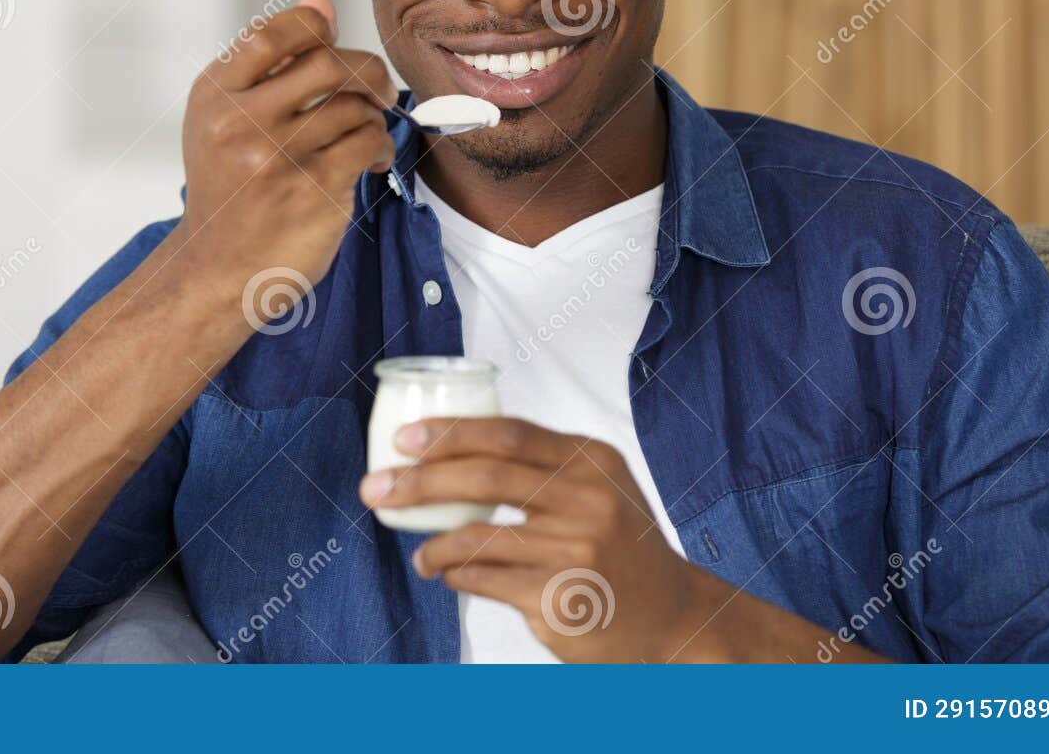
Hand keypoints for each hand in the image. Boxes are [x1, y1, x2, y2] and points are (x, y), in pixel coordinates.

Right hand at [172, 0, 397, 328]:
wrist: (216, 270)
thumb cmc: (229, 191)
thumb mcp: (226, 120)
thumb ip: (271, 62)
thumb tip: (319, 2)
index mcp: (215, 94)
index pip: (276, 31)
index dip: (316, 28)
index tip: (333, 47)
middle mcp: (239, 120)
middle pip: (329, 61)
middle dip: (366, 71)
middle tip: (376, 90)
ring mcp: (275, 155)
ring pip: (354, 105)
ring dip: (373, 117)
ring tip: (367, 136)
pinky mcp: (312, 188)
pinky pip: (368, 142)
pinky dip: (379, 148)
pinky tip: (371, 162)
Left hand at [358, 416, 709, 662]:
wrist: (672, 616)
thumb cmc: (621, 544)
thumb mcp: (599, 486)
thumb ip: (543, 464)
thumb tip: (451, 448)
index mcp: (591, 461)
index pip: (508, 434)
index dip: (449, 433)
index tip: (402, 439)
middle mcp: (588, 501)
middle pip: (485, 479)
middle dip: (419, 482)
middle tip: (376, 489)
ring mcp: (575, 552)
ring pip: (477, 537)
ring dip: (434, 546)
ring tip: (420, 555)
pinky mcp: (560, 600)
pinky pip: (485, 581)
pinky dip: (457, 576)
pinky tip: (451, 576)